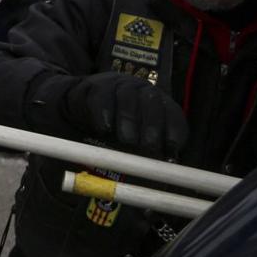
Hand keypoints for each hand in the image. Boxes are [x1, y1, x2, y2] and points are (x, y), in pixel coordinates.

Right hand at [63, 72, 188, 158]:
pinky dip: (104, 113)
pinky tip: (105, 128)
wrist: (83, 105)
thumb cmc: (117, 127)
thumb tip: (161, 171)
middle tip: (149, 145)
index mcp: (158, 102)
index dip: (173, 129)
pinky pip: (101, 97)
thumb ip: (149, 151)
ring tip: (127, 140)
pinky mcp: (95, 87)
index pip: (171, 112)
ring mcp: (118, 85)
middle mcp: (140, 89)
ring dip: (129, 119)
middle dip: (152, 124)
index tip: (172, 147)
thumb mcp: (136, 138)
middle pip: (151, 100)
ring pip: (127, 96)